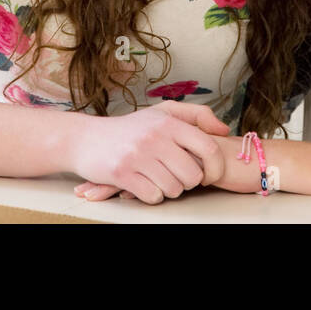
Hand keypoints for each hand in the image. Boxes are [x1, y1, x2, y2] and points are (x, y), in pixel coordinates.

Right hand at [75, 134, 259, 200]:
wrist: (86, 138)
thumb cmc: (130, 128)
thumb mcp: (162, 112)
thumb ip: (197, 116)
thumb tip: (224, 130)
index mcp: (168, 122)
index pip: (209, 148)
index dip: (215, 167)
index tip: (209, 174)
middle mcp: (155, 137)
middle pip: (193, 175)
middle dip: (188, 182)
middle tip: (177, 176)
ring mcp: (138, 156)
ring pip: (174, 189)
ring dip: (169, 189)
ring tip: (158, 178)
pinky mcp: (123, 174)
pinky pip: (153, 196)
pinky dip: (151, 195)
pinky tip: (143, 184)